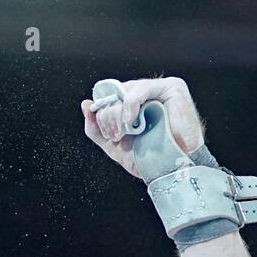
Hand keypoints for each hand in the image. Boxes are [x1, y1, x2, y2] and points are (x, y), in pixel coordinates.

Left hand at [81, 76, 204, 179]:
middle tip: (116, 136)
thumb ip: (95, 127)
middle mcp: (143, 94)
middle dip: (108, 117)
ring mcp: (157, 89)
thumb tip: (85, 105)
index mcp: (131, 104)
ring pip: (125, 92)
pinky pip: (142, 89)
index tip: (108, 135)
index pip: (108, 97)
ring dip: (118, 113)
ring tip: (124, 131)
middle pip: (114, 94)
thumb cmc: (147, 157)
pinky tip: (130, 119)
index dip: (102, 114)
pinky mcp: (171, 88)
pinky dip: (130, 104)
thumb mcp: (113, 144)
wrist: (171, 168)